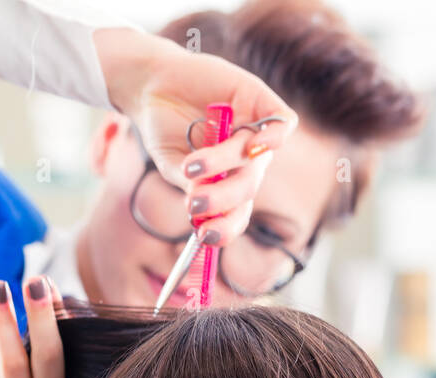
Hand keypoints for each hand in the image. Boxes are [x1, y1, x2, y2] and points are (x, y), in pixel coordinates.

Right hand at [93, 28, 297, 245]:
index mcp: (230, 180)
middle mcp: (247, 158)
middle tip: (193, 203)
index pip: (239, 211)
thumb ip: (193, 187)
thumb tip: (203, 212)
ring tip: (192, 166)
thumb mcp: (173, 165)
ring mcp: (256, 129)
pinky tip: (253, 145)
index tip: (204, 236)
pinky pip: (283, 124)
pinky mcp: (261, 101)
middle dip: (222, 200)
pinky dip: (273, 136)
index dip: (227, 228)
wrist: (151, 83)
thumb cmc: (163, 128)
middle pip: (248, 186)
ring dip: (224, 166)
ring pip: (255, 158)